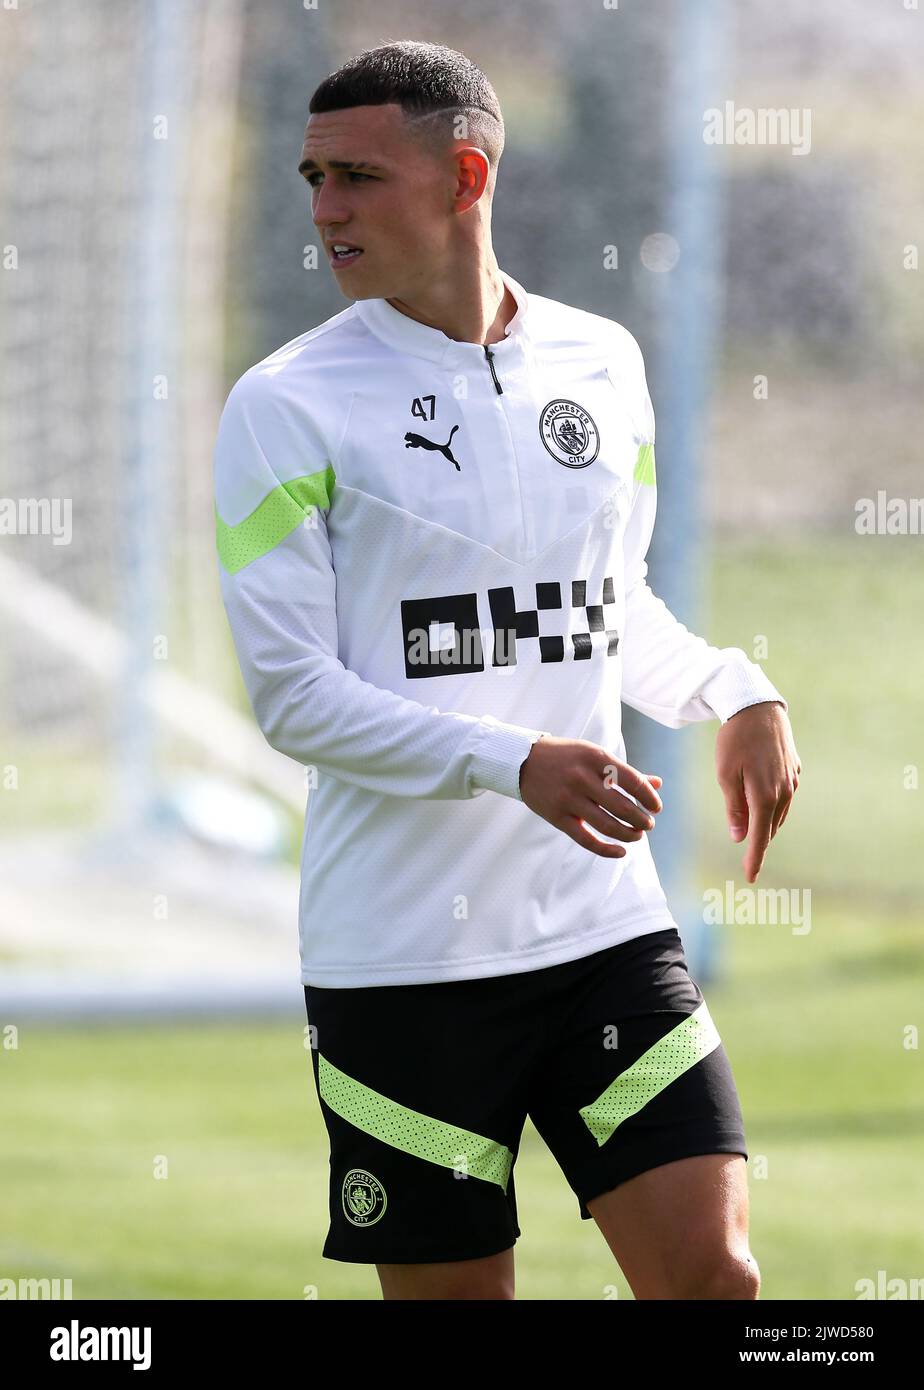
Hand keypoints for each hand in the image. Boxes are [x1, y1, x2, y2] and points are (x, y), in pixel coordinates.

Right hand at [519, 734, 662, 857]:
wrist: (523, 761)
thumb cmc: (567, 757)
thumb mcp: (595, 755)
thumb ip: (625, 771)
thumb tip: (657, 783)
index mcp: (596, 757)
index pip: (633, 781)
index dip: (649, 797)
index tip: (656, 808)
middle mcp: (582, 777)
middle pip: (622, 807)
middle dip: (641, 820)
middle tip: (648, 824)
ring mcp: (568, 798)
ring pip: (607, 825)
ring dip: (629, 834)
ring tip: (637, 835)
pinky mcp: (557, 816)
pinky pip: (586, 839)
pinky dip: (606, 849)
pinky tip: (621, 852)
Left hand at [715, 701, 800, 882]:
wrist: (758, 707)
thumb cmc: (735, 740)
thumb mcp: (725, 775)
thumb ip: (734, 808)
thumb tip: (740, 836)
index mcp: (764, 796)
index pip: (759, 837)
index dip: (755, 859)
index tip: (750, 877)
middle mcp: (784, 792)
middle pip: (769, 827)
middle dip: (758, 839)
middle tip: (746, 854)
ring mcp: (792, 781)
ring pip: (778, 812)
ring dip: (765, 821)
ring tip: (752, 827)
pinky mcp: (795, 770)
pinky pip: (784, 796)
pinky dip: (773, 804)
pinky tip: (763, 798)